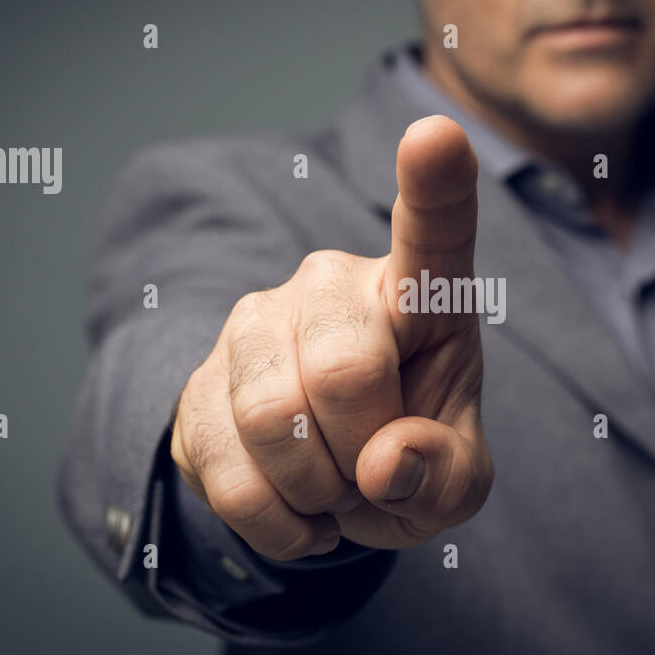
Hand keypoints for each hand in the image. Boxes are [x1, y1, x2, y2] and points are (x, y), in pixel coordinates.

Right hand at [170, 115, 492, 560]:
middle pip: (345, 370)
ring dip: (315, 488)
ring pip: (274, 417)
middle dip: (365, 455)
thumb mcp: (455, 481)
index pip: (433, 230)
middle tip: (373, 472)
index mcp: (421, 294)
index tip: (437, 135)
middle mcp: (334, 285)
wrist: (326, 486)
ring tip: (333, 486)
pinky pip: (225, 463)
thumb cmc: (408, 455)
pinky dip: (272, 519)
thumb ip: (445, 471)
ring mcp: (258, 321)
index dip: (435, 185)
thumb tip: (385, 462)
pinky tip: (295, 510)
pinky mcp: (199, 377)